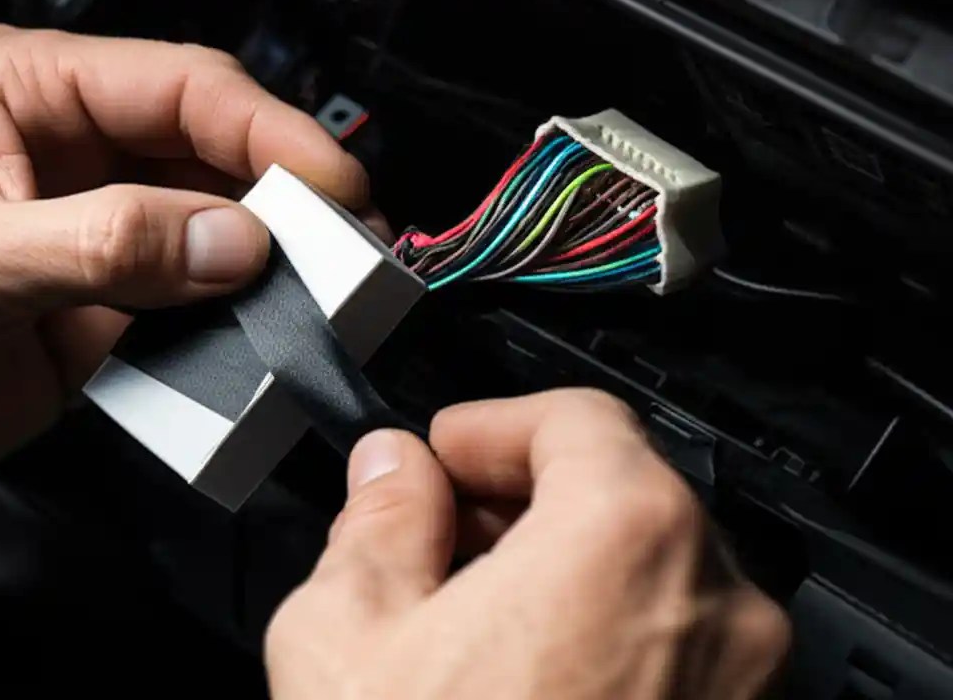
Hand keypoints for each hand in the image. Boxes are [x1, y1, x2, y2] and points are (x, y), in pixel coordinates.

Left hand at [0, 26, 371, 537]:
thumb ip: (104, 244)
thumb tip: (231, 241)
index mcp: (27, 94)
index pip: (185, 89)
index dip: (273, 135)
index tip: (337, 190)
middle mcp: (66, 161)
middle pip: (211, 163)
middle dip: (284, 203)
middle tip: (351, 256)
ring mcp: (80, 246)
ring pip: (206, 245)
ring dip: (261, 277)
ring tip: (318, 311)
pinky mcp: (82, 326)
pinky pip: (178, 325)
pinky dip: (219, 344)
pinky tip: (243, 363)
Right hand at [267, 390, 789, 698]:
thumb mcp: (348, 633)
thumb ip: (377, 520)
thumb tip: (391, 473)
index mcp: (625, 537)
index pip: (573, 417)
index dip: (488, 426)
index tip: (440, 456)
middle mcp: (715, 605)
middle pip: (617, 491)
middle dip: (518, 500)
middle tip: (435, 535)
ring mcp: (741, 686)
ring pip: (648, 575)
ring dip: (558, 572)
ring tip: (464, 623)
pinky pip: (673, 652)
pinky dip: (602, 638)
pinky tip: (515, 683)